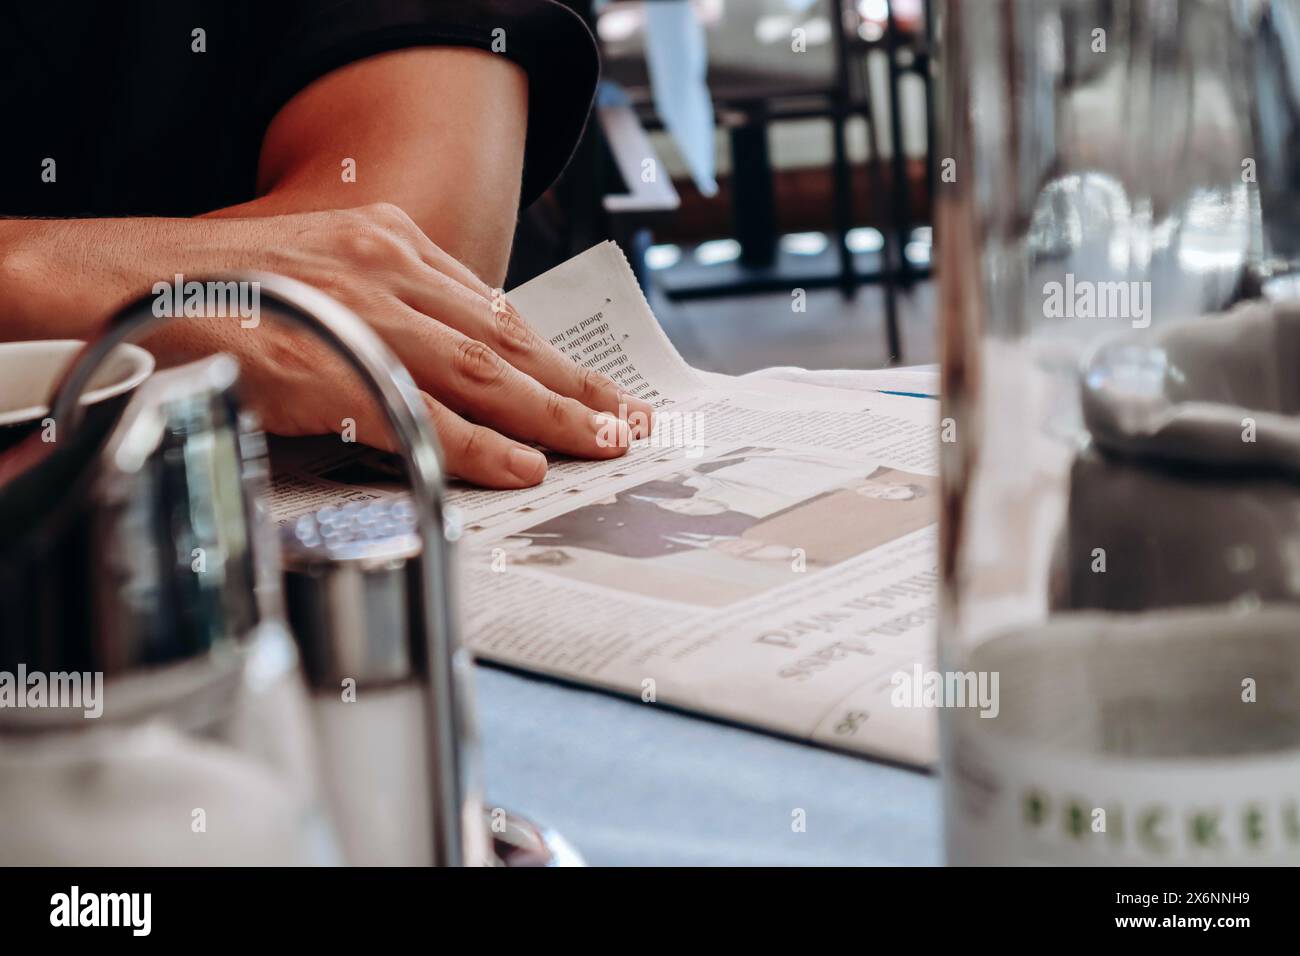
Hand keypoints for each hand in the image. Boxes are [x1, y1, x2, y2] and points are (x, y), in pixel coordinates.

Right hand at [143, 203, 653, 486]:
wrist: (118, 282)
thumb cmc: (219, 285)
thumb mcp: (324, 275)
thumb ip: (390, 315)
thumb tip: (448, 371)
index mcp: (389, 247)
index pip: (496, 311)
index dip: (555, 357)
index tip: (600, 389)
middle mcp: (387, 270)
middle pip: (506, 340)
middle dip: (578, 387)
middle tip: (632, 424)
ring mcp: (357, 314)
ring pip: (481, 372)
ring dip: (552, 414)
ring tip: (604, 446)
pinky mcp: (322, 363)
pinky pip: (417, 412)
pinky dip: (477, 444)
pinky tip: (520, 466)